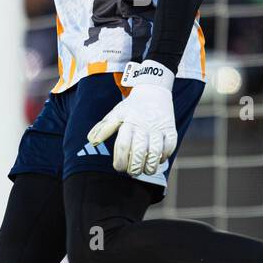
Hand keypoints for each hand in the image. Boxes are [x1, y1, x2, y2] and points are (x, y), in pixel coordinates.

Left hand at [87, 61, 176, 177]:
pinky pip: (170, 146)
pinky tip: (159, 159)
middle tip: (132, 172)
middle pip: (139, 151)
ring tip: (146, 170)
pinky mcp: (170, 129)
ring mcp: (158, 128)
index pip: (123, 145)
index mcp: (128, 122)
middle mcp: (143, 125)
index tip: (119, 167)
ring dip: (150, 166)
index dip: (120, 161)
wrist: (153, 91)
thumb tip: (91, 140)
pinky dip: (165, 155)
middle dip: (135, 167)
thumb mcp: (116, 114)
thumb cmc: (132, 107)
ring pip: (156, 151)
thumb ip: (103, 128)